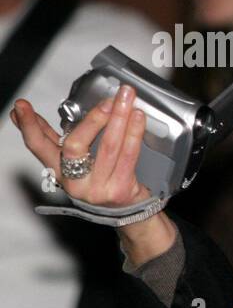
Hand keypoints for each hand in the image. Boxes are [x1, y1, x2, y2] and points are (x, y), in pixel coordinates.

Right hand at [10, 85, 151, 209]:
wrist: (122, 209)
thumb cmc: (94, 178)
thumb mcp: (68, 160)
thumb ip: (48, 136)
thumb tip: (19, 113)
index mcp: (58, 170)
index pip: (38, 146)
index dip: (28, 126)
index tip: (21, 107)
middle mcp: (75, 181)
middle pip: (75, 146)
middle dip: (92, 119)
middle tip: (107, 100)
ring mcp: (97, 187)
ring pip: (108, 147)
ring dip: (119, 118)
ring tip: (126, 98)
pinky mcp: (120, 189)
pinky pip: (129, 155)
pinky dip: (134, 132)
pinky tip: (137, 116)